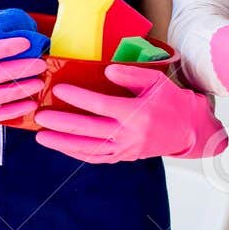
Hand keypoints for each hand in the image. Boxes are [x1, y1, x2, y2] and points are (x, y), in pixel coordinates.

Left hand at [32, 64, 226, 162]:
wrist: (188, 130)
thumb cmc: (171, 102)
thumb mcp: (156, 81)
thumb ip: (130, 75)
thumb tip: (105, 71)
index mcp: (136, 113)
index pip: (100, 106)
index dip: (78, 97)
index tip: (58, 89)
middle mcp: (129, 134)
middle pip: (88, 130)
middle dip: (61, 123)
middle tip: (40, 116)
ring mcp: (125, 149)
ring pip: (89, 148)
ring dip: (63, 143)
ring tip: (41, 136)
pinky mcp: (124, 157)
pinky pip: (96, 158)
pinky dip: (77, 153)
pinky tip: (62, 146)